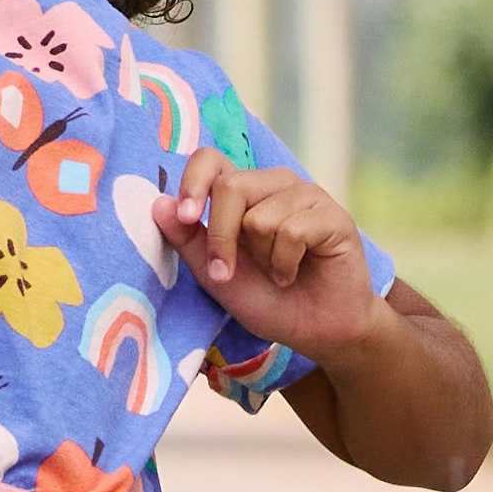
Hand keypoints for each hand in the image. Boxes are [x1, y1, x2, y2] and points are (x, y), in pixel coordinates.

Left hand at [163, 148, 388, 360]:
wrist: (316, 332)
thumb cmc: (267, 301)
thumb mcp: (215, 276)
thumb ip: (188, 241)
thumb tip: (158, 204)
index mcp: (243, 191)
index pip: (211, 159)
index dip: (193, 182)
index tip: (185, 218)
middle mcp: (274, 185)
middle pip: (231, 186)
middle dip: (221, 238)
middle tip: (228, 272)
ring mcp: (306, 196)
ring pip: (260, 216)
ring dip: (262, 259)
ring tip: (277, 273)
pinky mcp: (333, 216)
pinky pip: (293, 231)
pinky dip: (285, 265)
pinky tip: (293, 274)